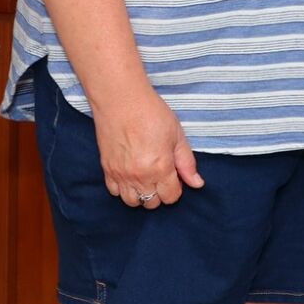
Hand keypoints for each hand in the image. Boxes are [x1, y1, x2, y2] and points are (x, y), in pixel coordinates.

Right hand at [93, 89, 204, 208]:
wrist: (121, 100)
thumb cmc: (152, 113)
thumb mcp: (177, 135)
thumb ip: (187, 163)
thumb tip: (197, 184)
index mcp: (160, 168)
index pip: (170, 197)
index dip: (176, 188)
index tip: (174, 175)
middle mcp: (139, 177)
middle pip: (152, 203)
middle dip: (160, 192)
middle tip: (161, 173)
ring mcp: (120, 175)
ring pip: (132, 202)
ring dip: (141, 193)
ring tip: (146, 176)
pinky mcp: (106, 170)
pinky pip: (114, 192)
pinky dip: (123, 188)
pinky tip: (130, 174)